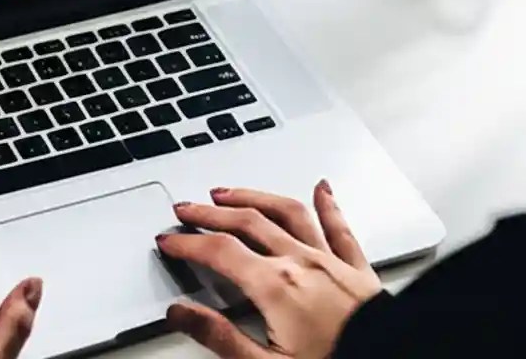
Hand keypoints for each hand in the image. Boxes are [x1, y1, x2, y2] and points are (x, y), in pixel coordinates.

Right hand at [158, 181, 381, 358]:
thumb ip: (220, 337)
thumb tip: (180, 314)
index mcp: (275, 287)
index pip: (219, 251)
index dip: (187, 243)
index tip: (168, 240)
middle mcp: (302, 264)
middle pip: (247, 222)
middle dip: (210, 212)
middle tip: (185, 209)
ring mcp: (331, 262)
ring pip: (287, 213)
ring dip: (253, 197)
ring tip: (229, 192)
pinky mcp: (358, 270)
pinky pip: (340, 229)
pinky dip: (328, 205)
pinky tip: (322, 189)